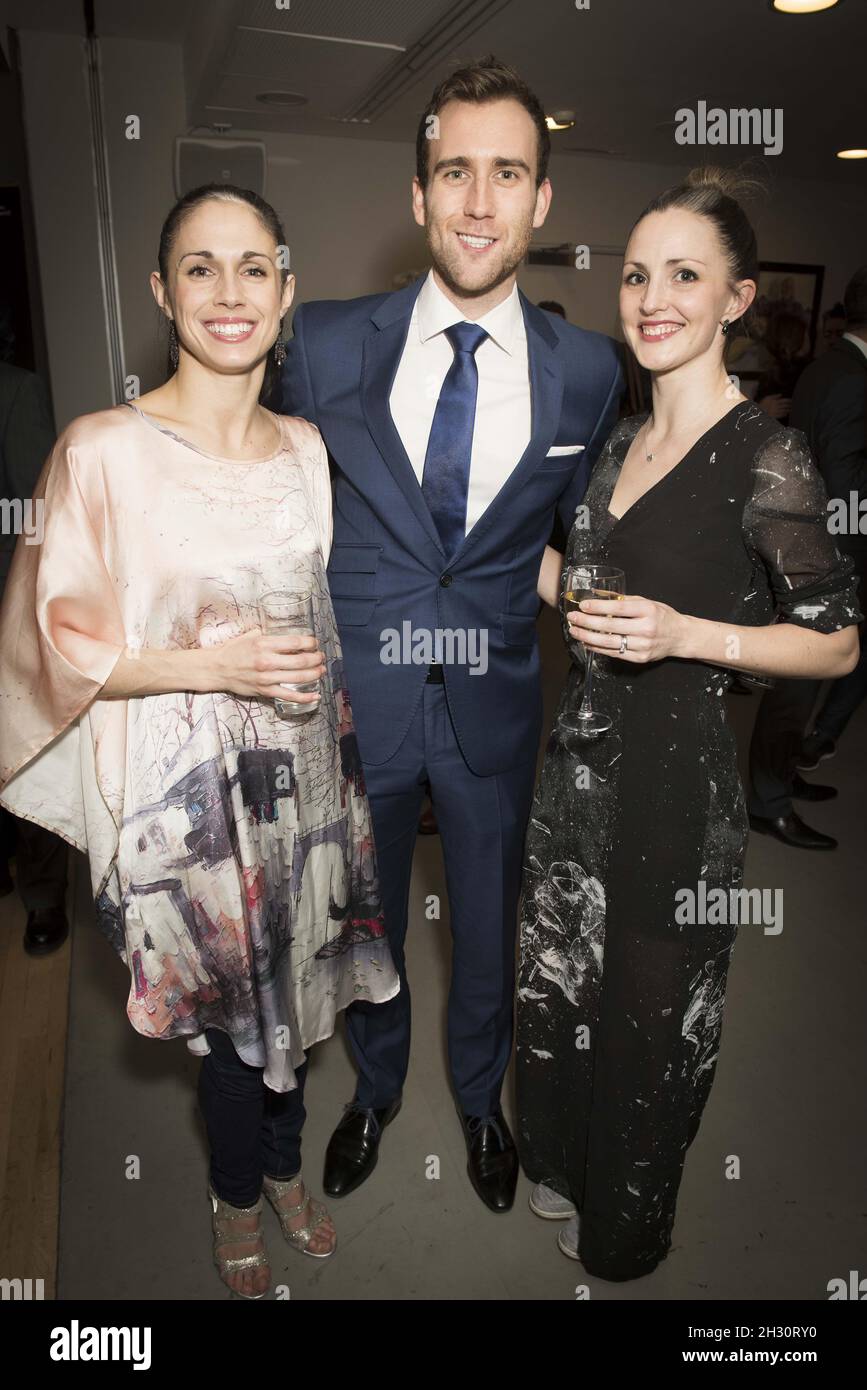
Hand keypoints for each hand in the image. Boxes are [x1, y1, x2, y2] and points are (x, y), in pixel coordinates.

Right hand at [209, 629, 325, 700]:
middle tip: (320, 657)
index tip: (314, 643)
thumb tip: (285, 634)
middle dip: (316, 658)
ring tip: (321, 670)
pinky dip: (305, 696)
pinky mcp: (265, 690)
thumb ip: (269, 635)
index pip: (295, 642)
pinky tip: (315, 695)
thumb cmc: (233, 651)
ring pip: (299, 677)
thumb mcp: (250, 636)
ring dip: (315, 674)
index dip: (310, 642)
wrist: (217, 668)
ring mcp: (267, 677)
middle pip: (301, 660)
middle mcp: (267, 661)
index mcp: (264, 644)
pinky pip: (289, 695)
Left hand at [567, 594, 687, 663]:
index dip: (598, 607)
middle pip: (610, 626)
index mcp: (648, 611)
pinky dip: (598, 648)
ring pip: (609, 642)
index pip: (618, 609)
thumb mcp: (647, 602)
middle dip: (587, 622)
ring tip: (575, 631)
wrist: (680, 637)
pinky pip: (614, 654)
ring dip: (588, 637)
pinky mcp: (640, 658)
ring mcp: (643, 645)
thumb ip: (623, 600)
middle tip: (573, 618)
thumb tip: (598, 594)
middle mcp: (646, 628)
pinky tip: (587, 643)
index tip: (583, 605)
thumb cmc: (662, 617)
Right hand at [757, 393, 790, 419]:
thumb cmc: (762, 404)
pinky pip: (781, 415)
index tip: (792, 400)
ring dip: (788, 410)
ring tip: (792, 410)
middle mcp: (777, 406)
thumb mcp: (767, 398)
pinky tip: (786, 414)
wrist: (758, 412)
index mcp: (776, 401)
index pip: (785, 400)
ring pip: (784, 410)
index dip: (789, 400)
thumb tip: (781, 394)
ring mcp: (776, 412)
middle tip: (794, 405)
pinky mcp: (775, 416)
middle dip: (790, 405)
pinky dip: (784, 414)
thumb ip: (775, 396)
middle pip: (786, 406)